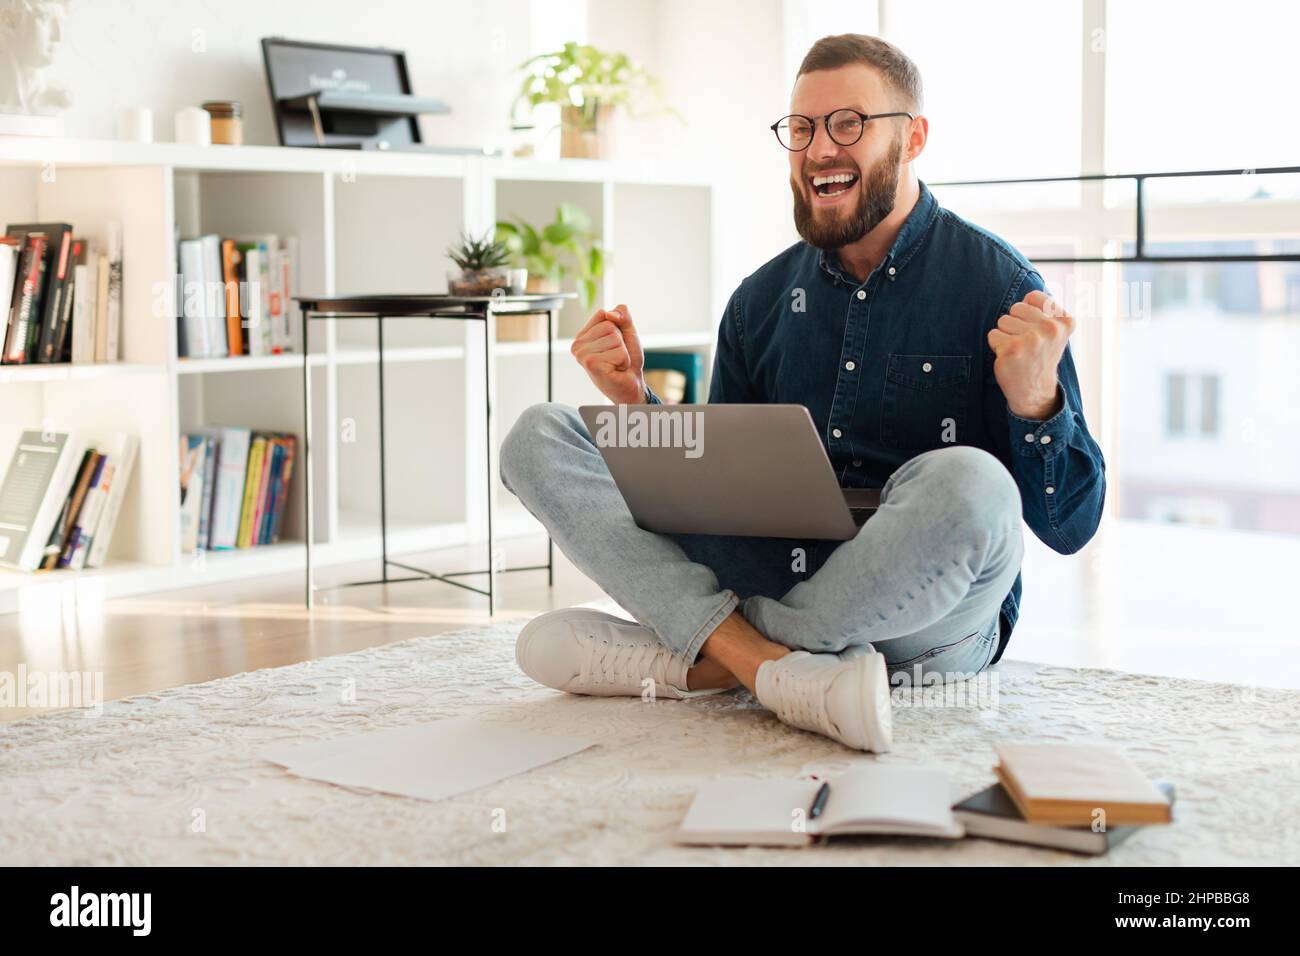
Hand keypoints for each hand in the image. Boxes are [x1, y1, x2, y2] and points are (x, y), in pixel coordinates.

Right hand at [571, 303, 645, 403]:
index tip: (614, 344)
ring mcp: (583, 355)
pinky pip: (619, 352)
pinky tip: (616, 369)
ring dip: (622, 352)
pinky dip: (624, 361)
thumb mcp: (627, 331)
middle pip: (609, 326)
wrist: (631, 383)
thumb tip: (610, 314)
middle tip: (615, 356)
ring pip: (615, 338)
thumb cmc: (627, 359)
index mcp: (583, 335)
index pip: (603, 314)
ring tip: (616, 363)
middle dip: (620, 342)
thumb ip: (622, 315)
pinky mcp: (592, 365)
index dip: (617, 328)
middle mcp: (578, 344)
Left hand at [987, 289, 1072, 419]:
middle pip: (1016, 307)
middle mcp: (1050, 328)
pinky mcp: (1012, 349)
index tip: (1036, 330)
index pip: (1033, 296)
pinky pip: (993, 334)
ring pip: (1003, 320)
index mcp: (1065, 320)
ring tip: (1018, 350)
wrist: (1035, 389)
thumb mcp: (1054, 331)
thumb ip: (1045, 310)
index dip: (1027, 312)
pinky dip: (997, 345)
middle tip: (1025, 343)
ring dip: (1006, 335)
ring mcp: (1032, 339)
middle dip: (1015, 323)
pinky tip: (1010, 357)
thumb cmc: (1040, 355)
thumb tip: (1027, 295)